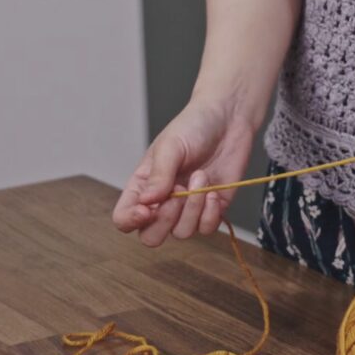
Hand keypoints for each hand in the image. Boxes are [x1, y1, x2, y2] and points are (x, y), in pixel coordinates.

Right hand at [111, 97, 254, 246]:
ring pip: (182, 232)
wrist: (230, 118)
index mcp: (143, 185)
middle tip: (177, 191)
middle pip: (151, 236)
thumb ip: (159, 175)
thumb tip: (146, 202)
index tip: (148, 209)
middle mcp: (163, 201)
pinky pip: (206, 228)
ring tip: (200, 176)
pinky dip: (210, 213)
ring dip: (192, 208)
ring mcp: (188, 207)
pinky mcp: (212, 209)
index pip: (124, 217)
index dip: (131, 220)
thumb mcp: (170, 145)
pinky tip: (212, 190)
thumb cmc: (194, 126)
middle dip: (165, 219)